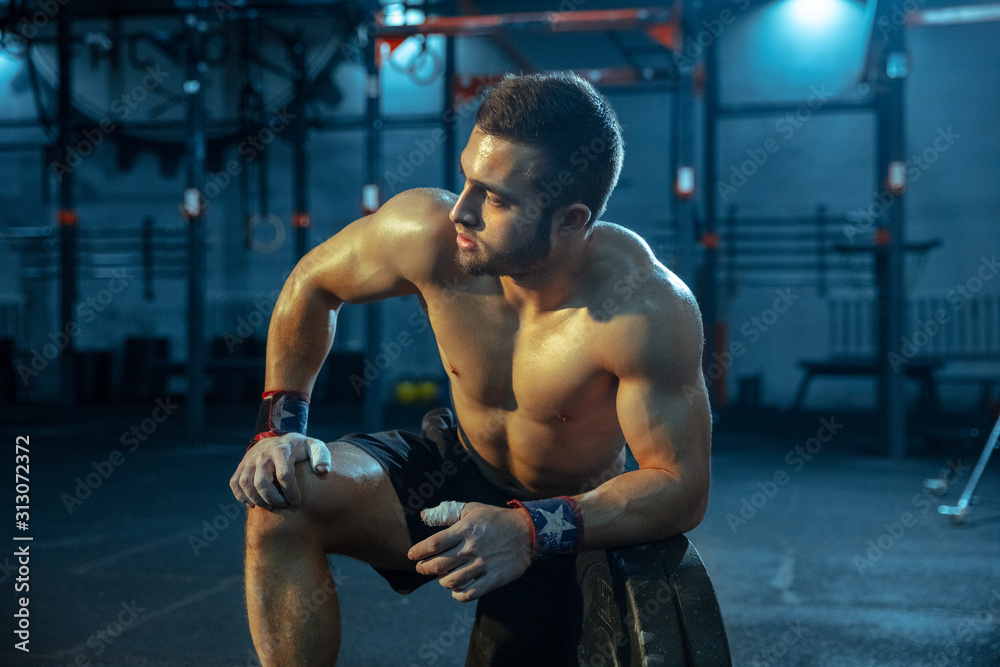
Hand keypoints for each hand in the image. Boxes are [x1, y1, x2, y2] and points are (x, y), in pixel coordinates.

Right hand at [229, 433, 331, 509]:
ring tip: (271, 506)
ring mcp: (249, 461)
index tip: (297, 502)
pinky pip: (235, 484)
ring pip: (246, 484)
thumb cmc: (299, 448)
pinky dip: (241, 497)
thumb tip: (323, 470)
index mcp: (281, 450)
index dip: (291, 492)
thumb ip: (321, 456)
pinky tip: (253, 504)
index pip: (284, 475)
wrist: (277, 439)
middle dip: (273, 499)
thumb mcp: (314, 446)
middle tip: (284, 505)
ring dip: (258, 500)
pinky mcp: (241, 467)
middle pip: (262, 482)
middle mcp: (262, 455)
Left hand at [408, 502, 532, 601]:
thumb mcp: (471, 509)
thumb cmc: (495, 518)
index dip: (418, 551)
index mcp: (464, 530)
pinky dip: (459, 595)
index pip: (433, 544)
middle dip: (425, 568)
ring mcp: (483, 564)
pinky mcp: (494, 578)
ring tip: (441, 577)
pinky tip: (456, 591)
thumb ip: (446, 512)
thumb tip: (423, 516)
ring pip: (452, 581)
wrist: (527, 531)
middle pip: (438, 565)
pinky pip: (471, 594)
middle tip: (422, 568)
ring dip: (442, 581)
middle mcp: (472, 548)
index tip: (412, 555)